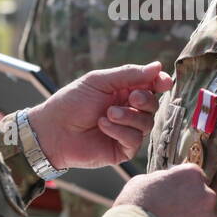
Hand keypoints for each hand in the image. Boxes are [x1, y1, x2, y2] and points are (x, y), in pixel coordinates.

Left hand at [27, 61, 172, 169]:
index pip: (151, 86)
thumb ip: (129, 74)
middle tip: (130, 98)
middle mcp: (128, 111)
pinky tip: (103, 126)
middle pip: (153, 105)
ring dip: (128, 117)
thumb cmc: (72, 102)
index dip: (160, 83)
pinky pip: (134, 140)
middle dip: (145, 100)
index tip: (163, 81)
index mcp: (124, 92)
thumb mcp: (99, 81)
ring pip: (147, 123)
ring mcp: (126, 131)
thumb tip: (158, 66)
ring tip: (107, 114)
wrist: (53, 129)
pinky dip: (120, 131)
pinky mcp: (122, 150)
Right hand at [115, 164, 216, 216]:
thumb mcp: (143, 181)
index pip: (194, 177)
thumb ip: (162, 179)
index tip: (173, 196)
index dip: (182, 187)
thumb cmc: (134, 207)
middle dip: (191, 207)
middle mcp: (207, 195)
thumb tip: (167, 183)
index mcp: (191, 175)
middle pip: (203, 199)